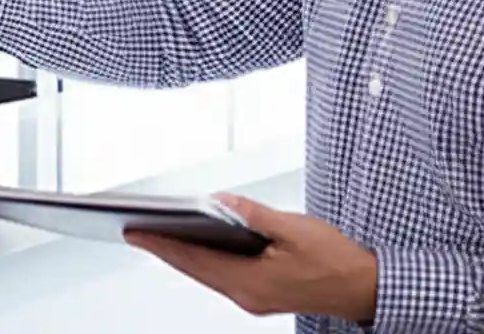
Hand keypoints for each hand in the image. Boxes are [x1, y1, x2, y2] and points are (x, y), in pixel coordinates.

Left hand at [124, 194, 377, 322]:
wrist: (366, 289)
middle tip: (135, 233)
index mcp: (251, 282)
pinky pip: (222, 278)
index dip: (162, 245)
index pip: (194, 260)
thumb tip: (221, 201)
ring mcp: (253, 299)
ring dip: (182, 257)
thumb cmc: (337, 260)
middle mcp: (247, 296)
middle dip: (164, 250)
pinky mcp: (261, 295)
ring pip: (207, 275)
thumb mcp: (294, 229)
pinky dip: (204, 262)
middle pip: (194, 270)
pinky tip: (196, 248)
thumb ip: (255, 215)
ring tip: (157, 237)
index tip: (135, 233)